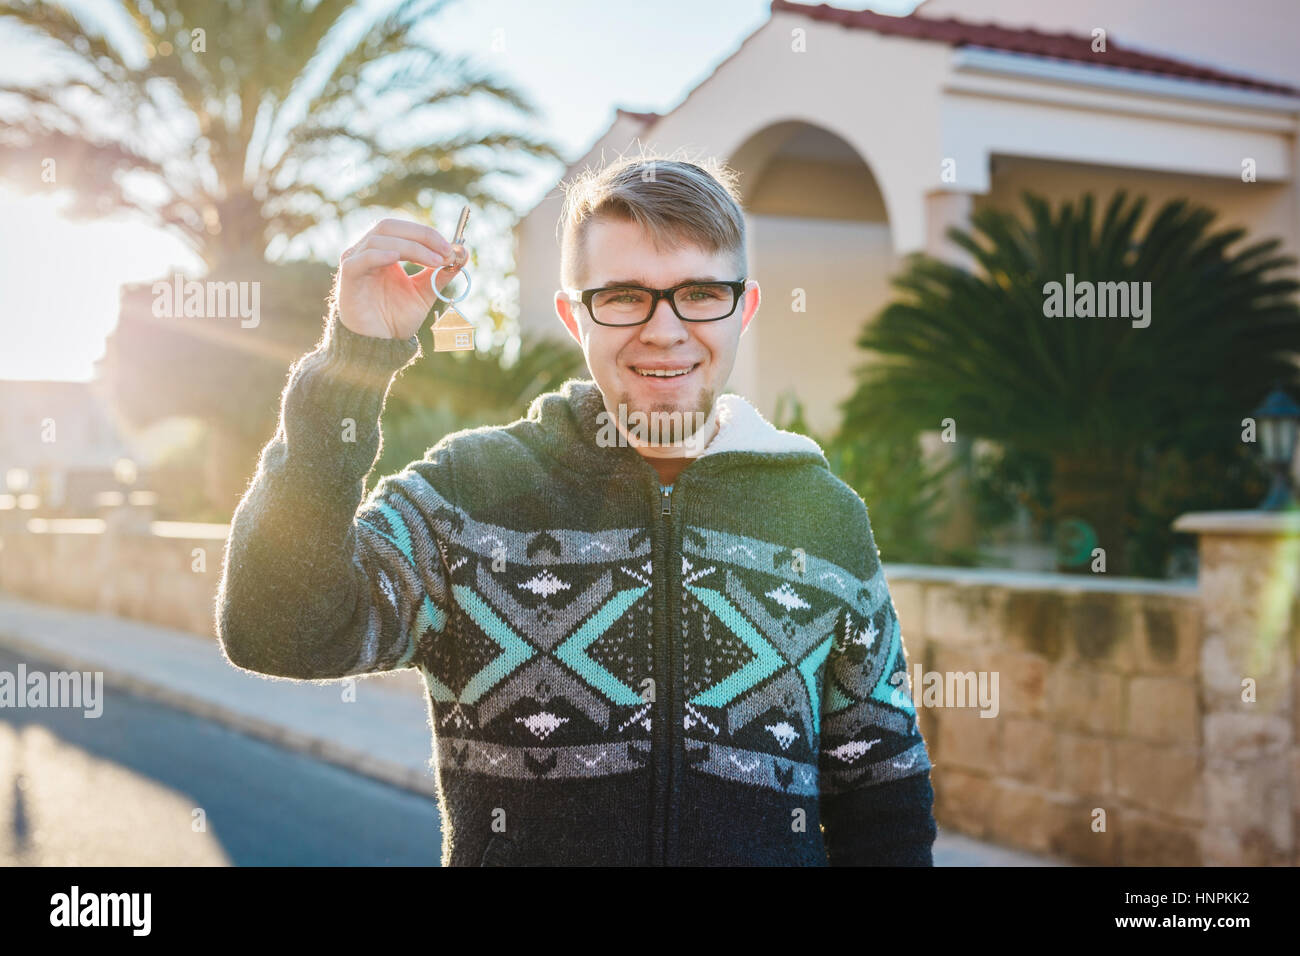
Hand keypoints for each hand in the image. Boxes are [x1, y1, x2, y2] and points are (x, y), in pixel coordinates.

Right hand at [334, 217, 468, 339]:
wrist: (378, 344)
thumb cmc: (396, 318)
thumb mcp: (424, 293)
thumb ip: (440, 274)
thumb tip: (463, 254)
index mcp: (383, 251)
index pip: (403, 229)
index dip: (427, 234)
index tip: (451, 249)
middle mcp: (366, 251)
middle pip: (389, 226)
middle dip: (421, 235)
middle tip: (445, 251)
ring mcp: (355, 262)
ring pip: (380, 240)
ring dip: (411, 247)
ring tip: (434, 262)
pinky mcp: (348, 277)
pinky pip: (360, 259)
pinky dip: (378, 255)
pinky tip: (395, 258)